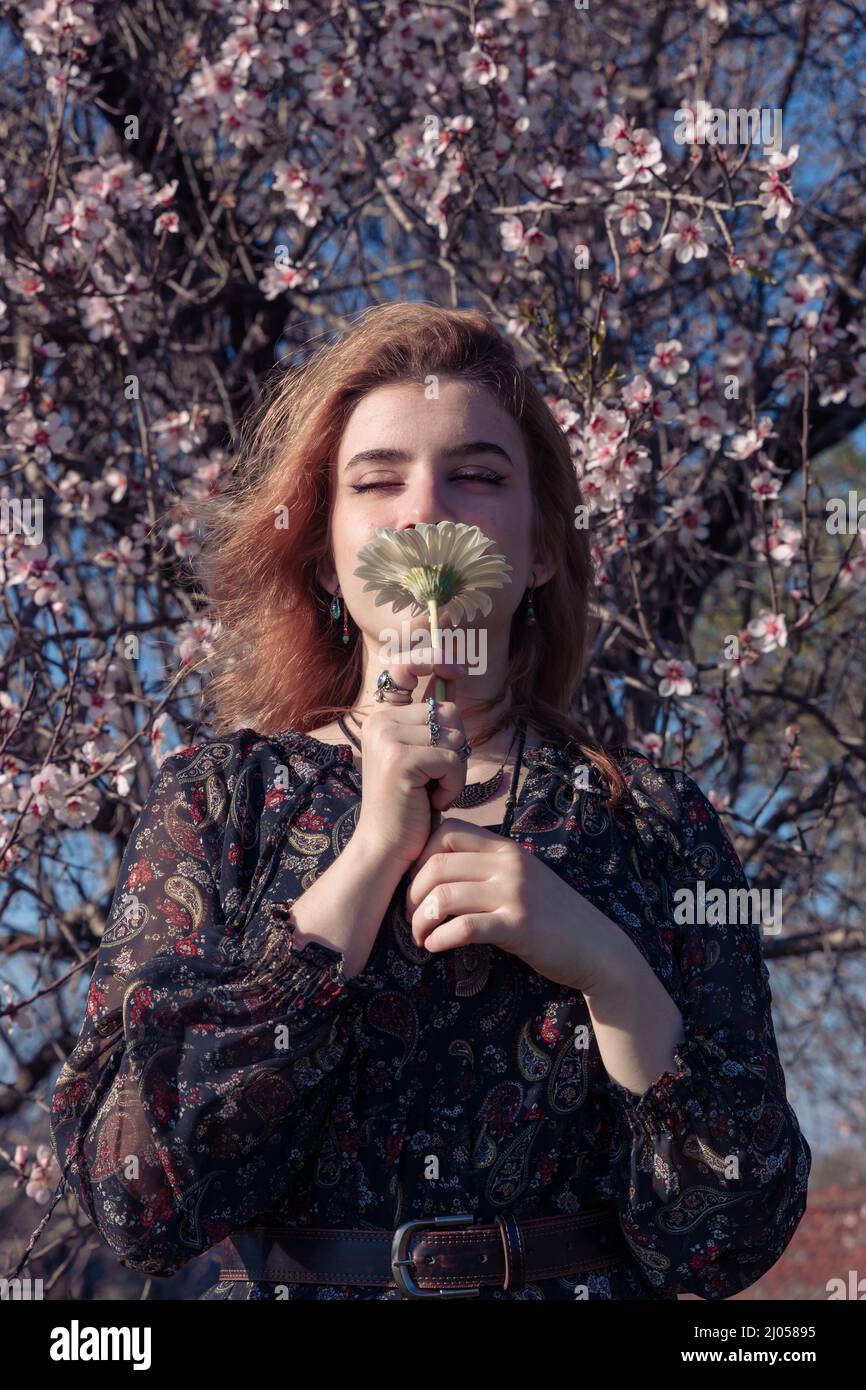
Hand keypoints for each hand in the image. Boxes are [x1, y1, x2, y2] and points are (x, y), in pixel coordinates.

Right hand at [352, 651, 470, 872]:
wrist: (386, 846)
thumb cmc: (409, 805)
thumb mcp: (422, 754)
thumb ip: (432, 719)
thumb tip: (453, 675)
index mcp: (381, 716)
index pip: (408, 668)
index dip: (434, 661)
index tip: (456, 669)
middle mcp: (379, 720)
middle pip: (448, 710)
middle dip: (455, 746)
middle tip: (434, 778)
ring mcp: (387, 737)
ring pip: (453, 735)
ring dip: (455, 769)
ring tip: (431, 790)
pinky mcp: (399, 759)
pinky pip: (451, 759)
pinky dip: (453, 784)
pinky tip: (432, 800)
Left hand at [404, 817, 634, 995]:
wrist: (596, 947)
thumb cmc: (553, 916)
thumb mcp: (522, 878)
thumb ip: (488, 868)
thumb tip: (437, 869)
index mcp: (507, 847)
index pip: (447, 830)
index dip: (421, 855)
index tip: (417, 883)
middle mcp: (509, 864)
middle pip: (436, 864)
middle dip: (412, 893)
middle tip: (411, 916)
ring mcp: (514, 894)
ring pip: (443, 896)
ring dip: (420, 921)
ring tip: (420, 936)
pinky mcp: (517, 926)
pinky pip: (462, 928)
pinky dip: (439, 939)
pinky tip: (435, 947)